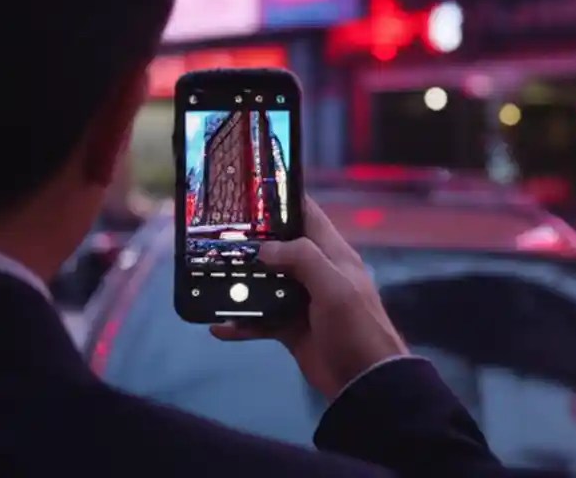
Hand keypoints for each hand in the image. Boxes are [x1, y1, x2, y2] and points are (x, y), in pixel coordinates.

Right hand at [211, 195, 408, 399]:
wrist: (365, 383)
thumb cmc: (355, 327)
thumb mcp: (334, 286)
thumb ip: (302, 258)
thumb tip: (264, 247)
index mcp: (333, 255)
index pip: (308, 216)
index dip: (283, 200)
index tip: (250, 191)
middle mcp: (316, 273)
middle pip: (280, 247)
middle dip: (252, 240)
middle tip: (216, 233)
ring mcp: (302, 301)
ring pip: (266, 283)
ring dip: (241, 282)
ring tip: (209, 275)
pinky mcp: (290, 328)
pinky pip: (260, 320)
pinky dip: (241, 323)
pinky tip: (218, 326)